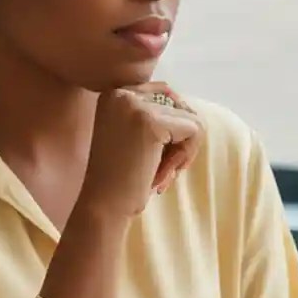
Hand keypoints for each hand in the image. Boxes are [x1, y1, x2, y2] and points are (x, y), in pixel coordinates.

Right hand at [76, 82, 203, 219]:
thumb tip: (189, 108)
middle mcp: (123, 93)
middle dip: (179, 141)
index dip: (172, 127)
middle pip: (181, 107)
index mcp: (115, 93)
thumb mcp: (133, 136)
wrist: (102, 204)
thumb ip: (155, 116)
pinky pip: (195, 130)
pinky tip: (163, 173)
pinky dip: (187, 155)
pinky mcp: (152, 122)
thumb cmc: (121, 177)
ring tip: (160, 172)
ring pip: (191, 119)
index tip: (157, 153)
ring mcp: (136, 105)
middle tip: (160, 168)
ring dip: (183, 152)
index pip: (165, 92)